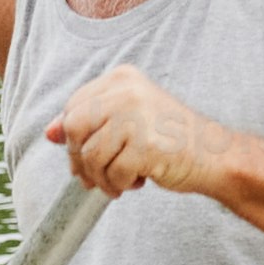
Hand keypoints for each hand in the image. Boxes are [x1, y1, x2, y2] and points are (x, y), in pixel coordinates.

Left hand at [40, 63, 242, 199]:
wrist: (214, 155)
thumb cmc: (168, 140)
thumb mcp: (126, 123)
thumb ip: (90, 123)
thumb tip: (49, 132)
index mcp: (121, 78)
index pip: (73, 107)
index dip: (73, 139)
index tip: (87, 157)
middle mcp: (127, 91)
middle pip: (75, 128)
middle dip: (80, 159)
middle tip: (97, 176)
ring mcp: (137, 115)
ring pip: (91, 155)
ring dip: (102, 178)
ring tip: (121, 181)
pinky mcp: (146, 144)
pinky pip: (112, 173)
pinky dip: (120, 186)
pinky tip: (138, 182)